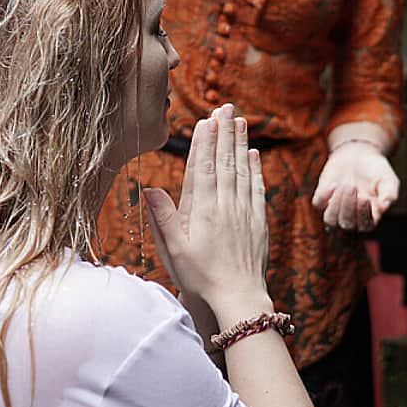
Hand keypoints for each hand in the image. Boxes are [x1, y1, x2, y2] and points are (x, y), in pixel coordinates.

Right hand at [143, 104, 269, 310]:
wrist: (238, 299)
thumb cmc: (200, 278)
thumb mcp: (173, 250)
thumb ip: (163, 218)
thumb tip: (150, 189)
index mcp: (203, 210)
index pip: (204, 168)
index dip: (205, 142)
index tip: (206, 120)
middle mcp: (225, 206)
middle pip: (225, 162)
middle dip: (225, 133)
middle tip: (225, 108)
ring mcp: (244, 212)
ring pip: (242, 170)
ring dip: (241, 144)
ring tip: (240, 121)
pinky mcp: (257, 222)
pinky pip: (256, 188)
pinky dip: (256, 168)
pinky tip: (254, 154)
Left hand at [311, 141, 398, 231]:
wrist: (359, 153)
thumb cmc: (376, 170)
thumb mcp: (388, 179)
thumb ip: (390, 193)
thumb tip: (384, 207)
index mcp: (369, 217)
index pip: (364, 226)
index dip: (363, 215)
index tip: (365, 198)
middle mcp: (351, 217)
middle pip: (346, 224)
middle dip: (348, 207)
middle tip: (353, 186)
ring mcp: (335, 208)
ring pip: (330, 220)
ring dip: (336, 205)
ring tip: (344, 185)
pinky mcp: (323, 197)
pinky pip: (318, 204)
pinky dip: (324, 196)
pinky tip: (334, 183)